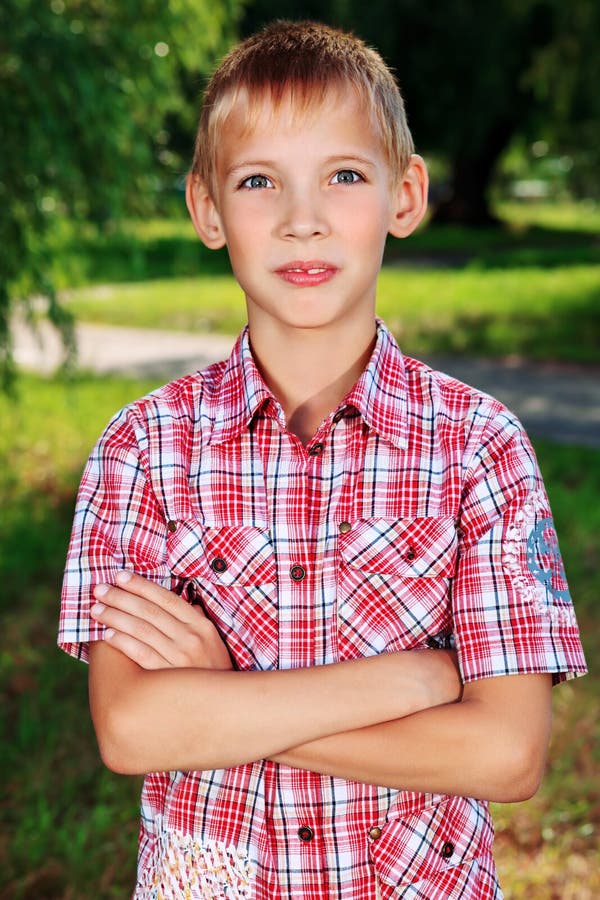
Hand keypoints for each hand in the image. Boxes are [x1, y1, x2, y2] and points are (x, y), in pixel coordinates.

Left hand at [91, 571, 232, 670]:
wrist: (222, 709)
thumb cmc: (212, 672)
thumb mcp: (212, 642)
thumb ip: (195, 620)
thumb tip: (184, 599)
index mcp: (201, 625)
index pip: (166, 598)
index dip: (141, 586)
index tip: (120, 576)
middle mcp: (191, 638)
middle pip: (150, 611)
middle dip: (121, 597)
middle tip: (100, 590)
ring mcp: (179, 658)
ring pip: (141, 630)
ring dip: (115, 617)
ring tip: (96, 610)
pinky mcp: (167, 677)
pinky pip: (140, 654)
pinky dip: (123, 642)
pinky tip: (107, 635)